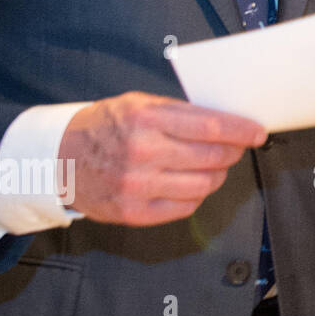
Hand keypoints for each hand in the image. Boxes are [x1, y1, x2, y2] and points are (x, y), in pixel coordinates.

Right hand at [58, 92, 265, 225]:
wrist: (56, 159)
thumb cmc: (104, 127)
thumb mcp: (138, 104)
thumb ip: (180, 112)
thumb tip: (226, 122)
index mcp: (145, 118)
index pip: (212, 127)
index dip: (242, 131)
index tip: (257, 133)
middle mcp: (143, 152)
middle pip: (213, 157)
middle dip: (233, 152)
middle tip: (236, 148)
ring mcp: (137, 185)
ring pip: (205, 184)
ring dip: (218, 174)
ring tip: (214, 165)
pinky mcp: (134, 212)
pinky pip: (186, 206)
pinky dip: (197, 194)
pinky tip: (192, 183)